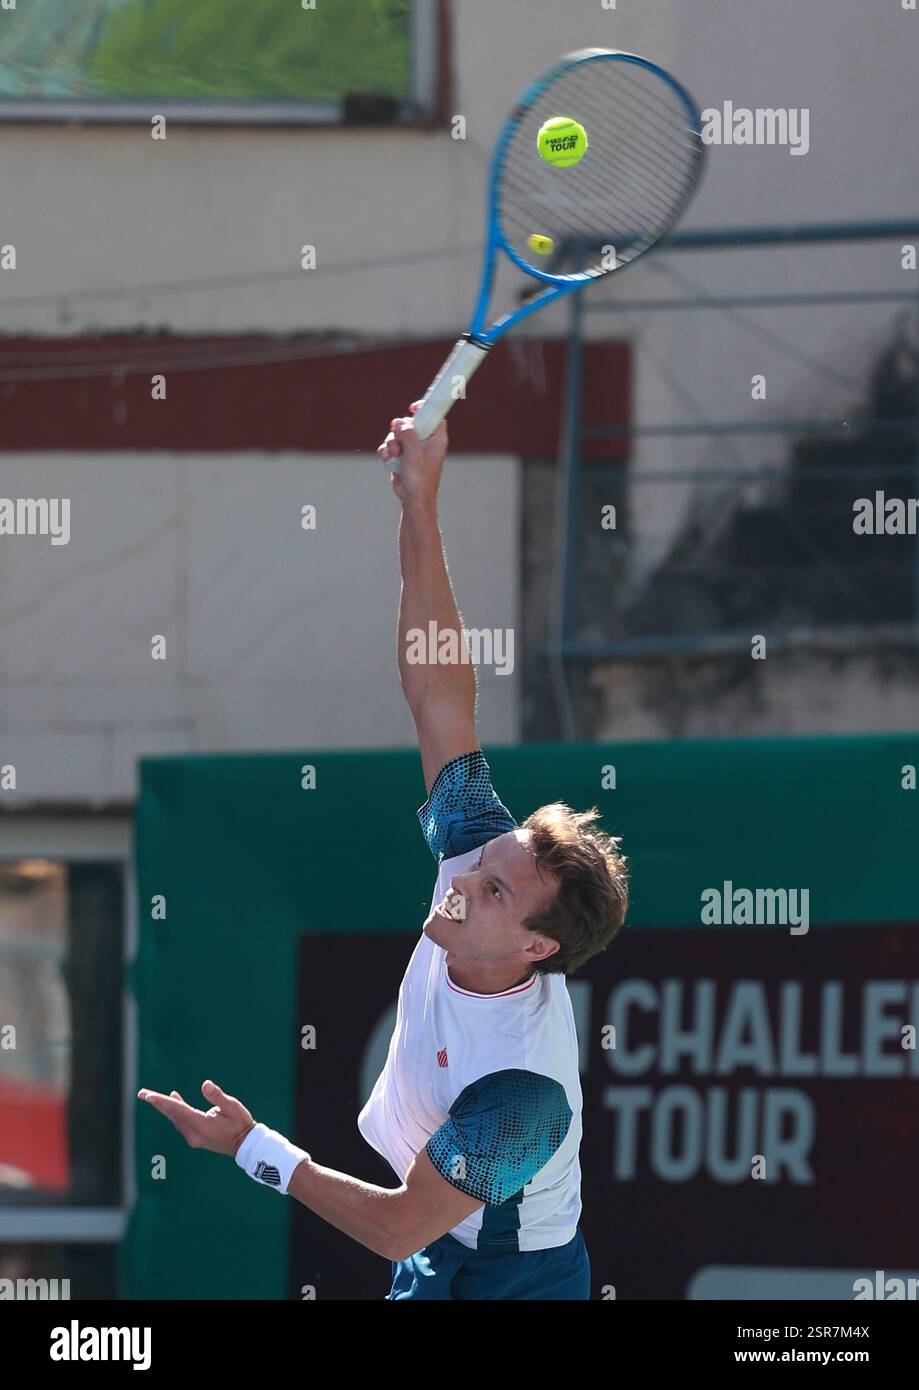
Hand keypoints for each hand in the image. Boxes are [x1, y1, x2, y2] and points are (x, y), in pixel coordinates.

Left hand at [138, 1079, 255, 1156]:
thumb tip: (205, 1084)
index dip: (162, 1101)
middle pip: (172, 1114)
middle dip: (157, 1103)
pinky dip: (174, 1111)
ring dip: (164, 1107)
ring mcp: (193, 1138)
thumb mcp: (233, 1107)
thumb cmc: (241, 1124)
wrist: (244, 1145)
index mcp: (202, 1125)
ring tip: (151, 1096)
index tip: (148, 1095)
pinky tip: (174, 1099)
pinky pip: (180, 1122)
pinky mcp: (195, 1138)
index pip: (178, 1110)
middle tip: (141, 1093)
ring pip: (175, 1118)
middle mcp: (193, 1134)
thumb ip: (218, 1096)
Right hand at [377, 401, 447, 505]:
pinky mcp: (402, 456)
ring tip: (393, 455)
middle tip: (398, 439)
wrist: (412, 499)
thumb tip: (398, 421)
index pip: (434, 416)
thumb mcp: (414, 453)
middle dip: (399, 430)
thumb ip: (407, 435)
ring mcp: (412, 449)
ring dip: (391, 443)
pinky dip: (386, 451)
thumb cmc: (420, 479)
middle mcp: (425, 442)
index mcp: (436, 439)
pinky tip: (387, 459)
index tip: (413, 408)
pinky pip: (390, 446)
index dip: (424, 409)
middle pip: (410, 423)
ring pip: (397, 434)